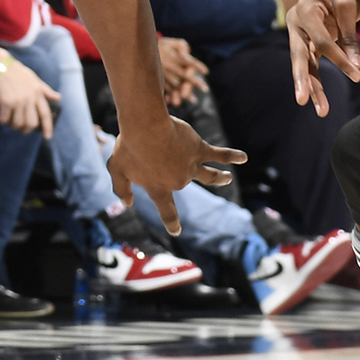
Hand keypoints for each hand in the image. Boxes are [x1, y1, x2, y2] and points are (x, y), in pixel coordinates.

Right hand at [0, 50, 58, 137]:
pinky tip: (3, 117)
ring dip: (14, 126)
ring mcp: (17, 101)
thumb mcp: (35, 79)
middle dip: (26, 129)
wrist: (1, 66)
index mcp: (38, 93)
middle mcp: (29, 98)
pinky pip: (5, 119)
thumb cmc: (18, 73)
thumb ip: (46, 90)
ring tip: (11, 121)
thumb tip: (58, 97)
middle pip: (32, 123)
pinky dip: (3, 121)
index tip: (48, 137)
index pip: (46, 114)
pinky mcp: (6, 102)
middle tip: (22, 128)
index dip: (48, 127)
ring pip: (18, 123)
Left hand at [107, 115, 244, 234]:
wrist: (146, 128)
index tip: (176, 232)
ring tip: (227, 178)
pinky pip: (219, 155)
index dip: (171, 222)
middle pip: (181, 182)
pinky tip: (242, 158)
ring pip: (210, 175)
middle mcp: (178, 182)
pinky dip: (231, 157)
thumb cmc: (129, 148)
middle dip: (176, 172)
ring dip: (220, 177)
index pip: (166, 210)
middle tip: (167, 161)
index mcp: (158, 189)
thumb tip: (127, 203)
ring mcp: (191, 167)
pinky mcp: (199, 150)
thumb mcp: (116, 169)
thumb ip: (121, 188)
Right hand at [157, 37, 208, 105]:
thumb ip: (182, 46)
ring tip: (193, 100)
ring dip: (184, 93)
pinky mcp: (156, 80)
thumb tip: (189, 55)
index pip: (187, 60)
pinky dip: (171, 95)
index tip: (206, 72)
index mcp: (172, 55)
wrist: (140, 53)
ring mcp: (162, 74)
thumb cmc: (161, 47)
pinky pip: (165, 89)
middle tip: (205, 89)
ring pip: (175, 85)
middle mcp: (168, 65)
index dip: (196, 66)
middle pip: (183, 75)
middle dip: (194, 82)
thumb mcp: (171, 42)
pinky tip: (176, 102)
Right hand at [288, 0, 359, 115]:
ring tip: (322, 112)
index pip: (321, 40)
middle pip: (299, 56)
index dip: (338, 58)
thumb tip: (356, 68)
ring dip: (313, 88)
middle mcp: (297, 25)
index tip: (357, 74)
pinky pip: (312, 65)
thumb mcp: (350, 5)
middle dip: (303, 80)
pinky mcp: (310, 43)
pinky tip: (321, 102)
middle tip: (302, 100)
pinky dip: (317, 82)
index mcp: (304, 10)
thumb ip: (349, 36)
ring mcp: (302, 35)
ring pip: (305, 65)